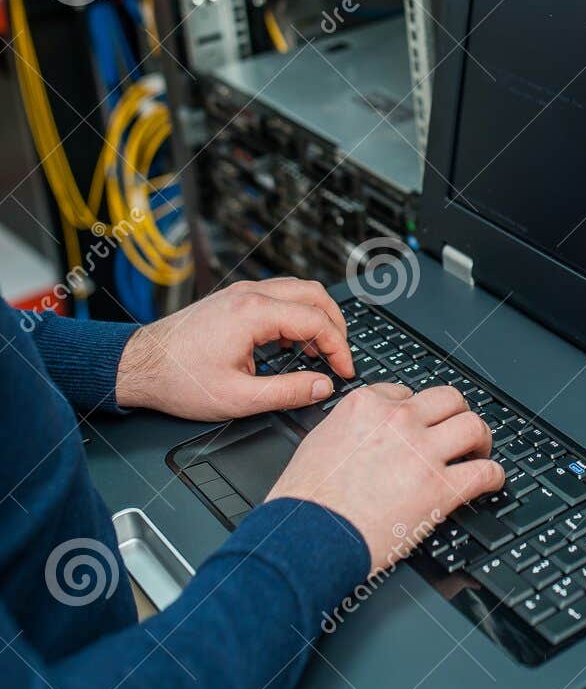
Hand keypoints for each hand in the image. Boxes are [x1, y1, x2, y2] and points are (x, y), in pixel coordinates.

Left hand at [115, 278, 354, 419]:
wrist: (139, 365)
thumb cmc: (178, 379)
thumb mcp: (238, 397)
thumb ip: (287, 392)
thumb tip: (322, 386)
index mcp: (253, 314)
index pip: (316, 321)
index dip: (339, 348)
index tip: (344, 371)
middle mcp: (249, 295)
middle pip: (314, 294)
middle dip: (335, 325)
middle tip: (340, 356)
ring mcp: (240, 293)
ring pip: (297, 291)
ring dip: (316, 317)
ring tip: (319, 353)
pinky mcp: (233, 300)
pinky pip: (278, 296)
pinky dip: (296, 315)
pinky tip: (291, 344)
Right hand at [265, 382, 503, 572]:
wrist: (308, 536)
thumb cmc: (306, 500)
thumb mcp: (320, 441)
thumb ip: (351, 429)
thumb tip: (367, 434)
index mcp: (366, 406)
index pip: (406, 392)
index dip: (417, 411)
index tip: (421, 425)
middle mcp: (398, 421)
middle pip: (449, 399)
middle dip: (456, 415)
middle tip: (458, 432)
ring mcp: (422, 452)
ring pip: (474, 426)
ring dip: (481, 440)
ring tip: (478, 453)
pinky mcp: (440, 487)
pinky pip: (485, 472)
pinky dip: (494, 476)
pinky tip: (491, 482)